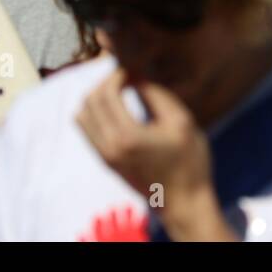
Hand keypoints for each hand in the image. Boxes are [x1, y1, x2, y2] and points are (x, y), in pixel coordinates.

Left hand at [76, 69, 234, 240]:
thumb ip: (156, 94)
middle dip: (106, 82)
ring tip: (121, 91)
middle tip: (127, 77)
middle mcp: (108, 147)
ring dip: (97, 97)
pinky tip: (117, 108)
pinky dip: (95, 112)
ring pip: (82, 115)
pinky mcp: (105, 161)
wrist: (184, 201)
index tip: (135, 70)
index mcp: (127, 136)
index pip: (106, 93)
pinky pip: (86, 129)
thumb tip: (137, 75)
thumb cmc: (189, 160)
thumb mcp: (180, 121)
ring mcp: (104, 155)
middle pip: (90, 101)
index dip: (118, 74)